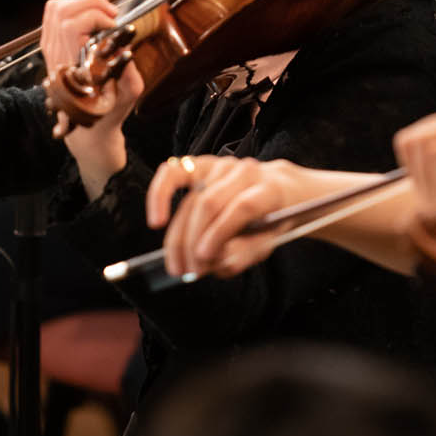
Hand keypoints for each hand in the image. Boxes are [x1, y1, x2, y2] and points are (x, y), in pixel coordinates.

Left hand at [39, 0, 141, 189]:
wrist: (86, 128)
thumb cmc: (107, 111)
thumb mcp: (128, 93)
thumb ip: (129, 69)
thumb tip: (125, 44)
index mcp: (74, 65)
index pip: (72, 25)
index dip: (96, 16)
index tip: (114, 25)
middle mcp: (57, 55)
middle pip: (62, 9)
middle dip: (91, 3)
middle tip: (111, 15)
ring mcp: (50, 50)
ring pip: (55, 8)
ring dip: (82, 2)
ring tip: (102, 13)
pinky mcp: (50, 46)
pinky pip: (53, 15)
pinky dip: (73, 6)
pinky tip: (90, 16)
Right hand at [147, 155, 318, 279]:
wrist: (279, 190)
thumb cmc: (273, 218)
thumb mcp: (271, 241)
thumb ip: (246, 253)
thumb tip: (215, 265)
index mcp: (270, 188)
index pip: (242, 206)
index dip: (220, 233)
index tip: (204, 260)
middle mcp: (244, 172)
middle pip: (210, 204)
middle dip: (195, 241)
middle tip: (191, 271)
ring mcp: (221, 166)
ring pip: (191, 200)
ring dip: (179, 237)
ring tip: (177, 265)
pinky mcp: (201, 164)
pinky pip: (173, 173)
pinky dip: (159, 195)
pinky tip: (156, 220)